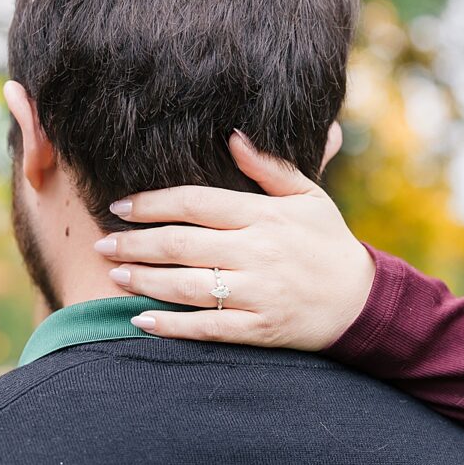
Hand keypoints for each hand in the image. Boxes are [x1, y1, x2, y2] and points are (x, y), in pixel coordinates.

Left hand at [95, 131, 376, 349]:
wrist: (362, 302)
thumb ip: (268, 167)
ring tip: (114, 274)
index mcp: (265, 216)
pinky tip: (140, 319)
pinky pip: (207, 327)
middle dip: (135, 243)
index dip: (152, 203)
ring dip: (144, 280)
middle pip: (182, 244)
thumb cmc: (328, 244)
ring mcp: (258, 293)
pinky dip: (171, 325)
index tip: (121, 205)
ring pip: (188, 286)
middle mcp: (258, 253)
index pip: (196, 203)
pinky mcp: (260, 329)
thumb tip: (232, 136)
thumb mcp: (308, 197)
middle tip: (101, 242)